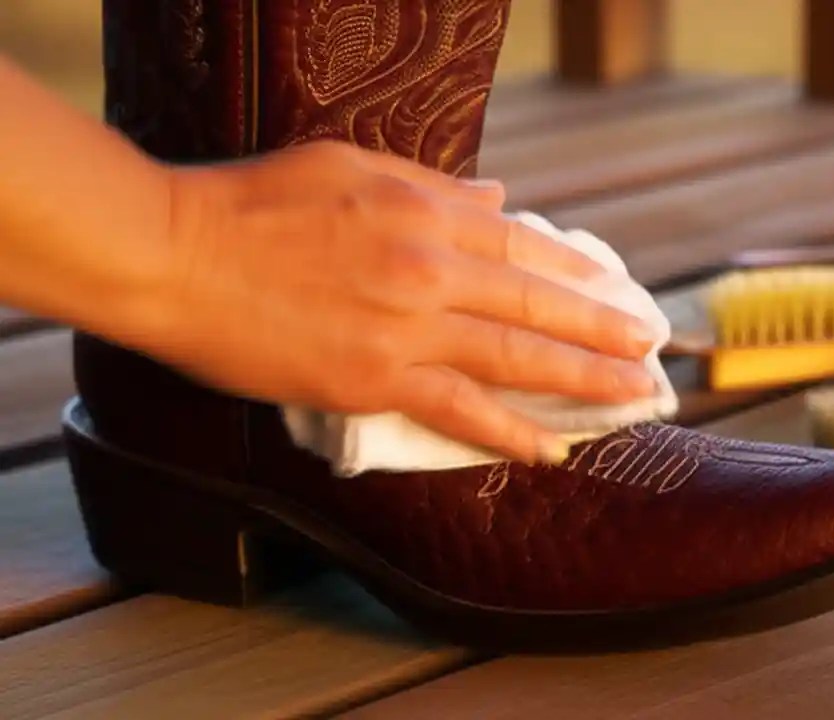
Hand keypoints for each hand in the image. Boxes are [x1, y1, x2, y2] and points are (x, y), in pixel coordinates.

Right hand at [148, 141, 657, 464]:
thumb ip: (431, 185)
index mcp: (426, 209)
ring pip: (517, 355)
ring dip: (585, 378)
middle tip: (652, 346)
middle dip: (604, 327)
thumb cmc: (252, 201)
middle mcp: (431, 267)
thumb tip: (497, 198)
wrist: (175, 254)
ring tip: (635, 393)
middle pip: (539, 301)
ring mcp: (407, 327)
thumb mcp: (349, 165)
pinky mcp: (374, 381)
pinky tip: (551, 448)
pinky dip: (510, 432)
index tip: (617, 290)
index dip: (580, 272)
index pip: (526, 244)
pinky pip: (460, 410)